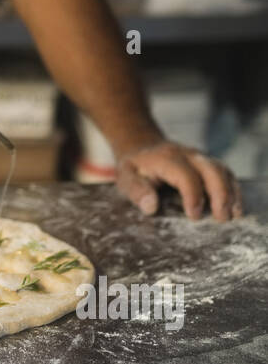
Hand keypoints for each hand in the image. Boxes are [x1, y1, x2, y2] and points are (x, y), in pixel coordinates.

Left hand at [116, 138, 242, 221]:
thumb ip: (137, 191)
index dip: (193, 196)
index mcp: (167, 158)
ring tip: (234, 215)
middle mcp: (187, 155)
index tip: (194, 216)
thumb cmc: (135, 166)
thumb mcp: (126, 177)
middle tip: (222, 218)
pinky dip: (233, 189)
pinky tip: (236, 207)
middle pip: (212, 169)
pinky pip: (225, 172)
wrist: (142, 145)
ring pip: (222, 170)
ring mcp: (199, 157)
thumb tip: (151, 207)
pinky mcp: (207, 163)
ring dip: (231, 192)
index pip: (186, 175)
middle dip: (220, 194)